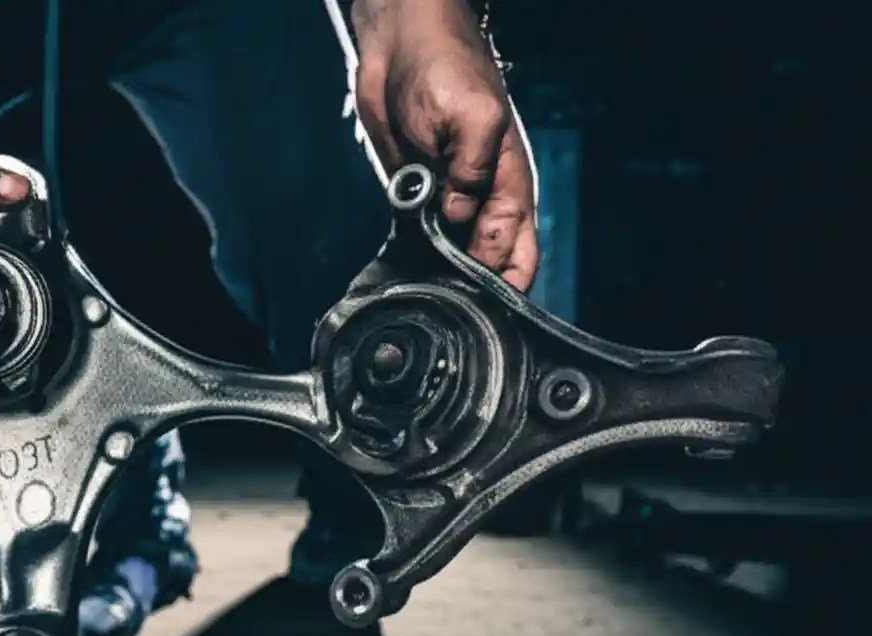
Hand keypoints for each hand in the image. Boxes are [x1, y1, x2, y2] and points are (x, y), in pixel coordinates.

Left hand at [351, 0, 537, 289]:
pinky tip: (404, 267)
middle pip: (492, 262)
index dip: (503, 280)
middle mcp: (481, 198)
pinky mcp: (416, 194)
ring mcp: (448, 199)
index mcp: (508, 183)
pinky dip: (413, 253)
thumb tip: (457, 218)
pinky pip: (419, 235)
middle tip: (453, 306)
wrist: (396, 48)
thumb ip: (470, 172)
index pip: (518, 249)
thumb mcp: (472, 117)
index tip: (478, 300)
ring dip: (442, 275)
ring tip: (426, 291)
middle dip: (477, 290)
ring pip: (454, 255)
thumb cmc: (444, 68)